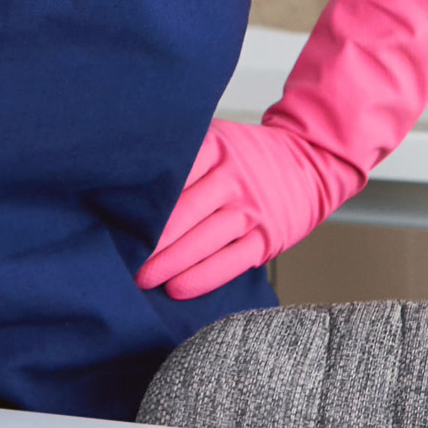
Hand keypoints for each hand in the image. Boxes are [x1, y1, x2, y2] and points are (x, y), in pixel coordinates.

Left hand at [134, 117, 340, 301]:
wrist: (311, 162)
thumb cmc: (248, 156)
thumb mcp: (220, 139)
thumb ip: (186, 155)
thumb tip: (131, 182)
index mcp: (217, 147)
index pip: (175, 173)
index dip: (146, 199)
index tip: (117, 216)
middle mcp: (235, 177)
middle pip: (186, 210)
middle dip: (152, 238)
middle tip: (122, 256)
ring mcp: (252, 210)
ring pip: (206, 239)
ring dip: (171, 262)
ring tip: (143, 277)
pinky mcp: (267, 238)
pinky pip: (231, 261)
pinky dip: (203, 277)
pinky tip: (177, 288)